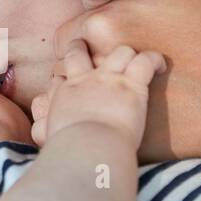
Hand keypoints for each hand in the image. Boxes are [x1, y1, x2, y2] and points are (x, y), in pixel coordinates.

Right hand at [30, 39, 166, 148]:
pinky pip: (145, 62)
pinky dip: (155, 60)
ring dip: (125, 55)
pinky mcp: (131, 86)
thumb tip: (40, 135)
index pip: (60, 77)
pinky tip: (160, 67)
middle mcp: (83, 81)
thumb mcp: (48, 138)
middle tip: (89, 53)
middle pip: (78, 53)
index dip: (65, 78)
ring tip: (132, 61)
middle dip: (82, 49)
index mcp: (63, 96)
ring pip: (118, 52)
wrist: (87, 149)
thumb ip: (46, 131)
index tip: (70, 86)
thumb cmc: (68, 152)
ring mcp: (108, 80)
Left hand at [49, 0, 200, 161]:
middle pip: (68, 73)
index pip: (68, 38)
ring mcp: (111, 109)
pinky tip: (130, 121)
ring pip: (78, 108)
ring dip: (91, 102)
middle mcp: (98, 69)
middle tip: (118, 73)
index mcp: (103, 27)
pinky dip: (108, 131)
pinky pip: (98, 139)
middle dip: (87, 72)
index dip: (91, 41)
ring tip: (120, 97)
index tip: (117, 45)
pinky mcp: (129, 142)